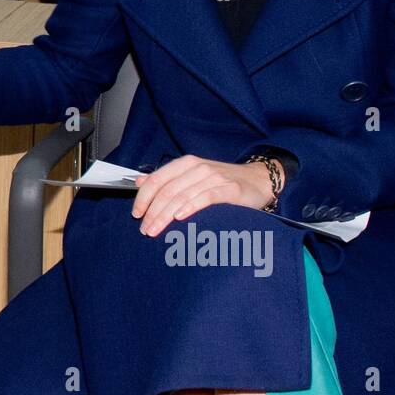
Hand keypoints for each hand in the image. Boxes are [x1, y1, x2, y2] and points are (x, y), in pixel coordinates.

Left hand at [131, 155, 277, 236]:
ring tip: (155, 230)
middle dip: (153, 211)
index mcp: (185, 164)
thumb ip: (167, 179)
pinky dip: (190, 207)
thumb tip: (139, 182)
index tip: (136, 214)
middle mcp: (198, 168)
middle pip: (168, 190)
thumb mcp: (192, 177)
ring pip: (182, 196)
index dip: (143, 197)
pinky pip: (206, 197)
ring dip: (165, 215)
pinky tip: (180, 218)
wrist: (258, 180)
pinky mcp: (230, 189)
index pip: (157, 179)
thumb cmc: (222, 182)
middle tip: (144, 229)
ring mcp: (214, 177)